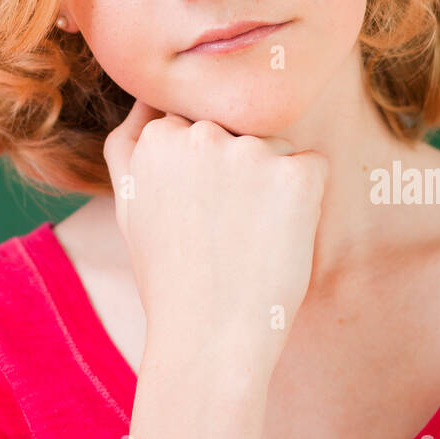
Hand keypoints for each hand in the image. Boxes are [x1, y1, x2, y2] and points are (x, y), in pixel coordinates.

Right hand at [103, 99, 327, 382]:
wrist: (208, 340)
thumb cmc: (168, 276)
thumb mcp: (127, 203)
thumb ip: (131, 142)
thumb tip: (148, 98)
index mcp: (159, 135)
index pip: (198, 124)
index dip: (202, 172)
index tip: (197, 214)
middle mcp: (201, 133)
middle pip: (237, 130)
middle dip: (237, 170)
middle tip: (221, 231)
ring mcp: (250, 152)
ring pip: (276, 146)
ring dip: (271, 183)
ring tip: (247, 240)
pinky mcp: (296, 175)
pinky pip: (312, 167)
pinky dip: (306, 199)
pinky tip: (279, 238)